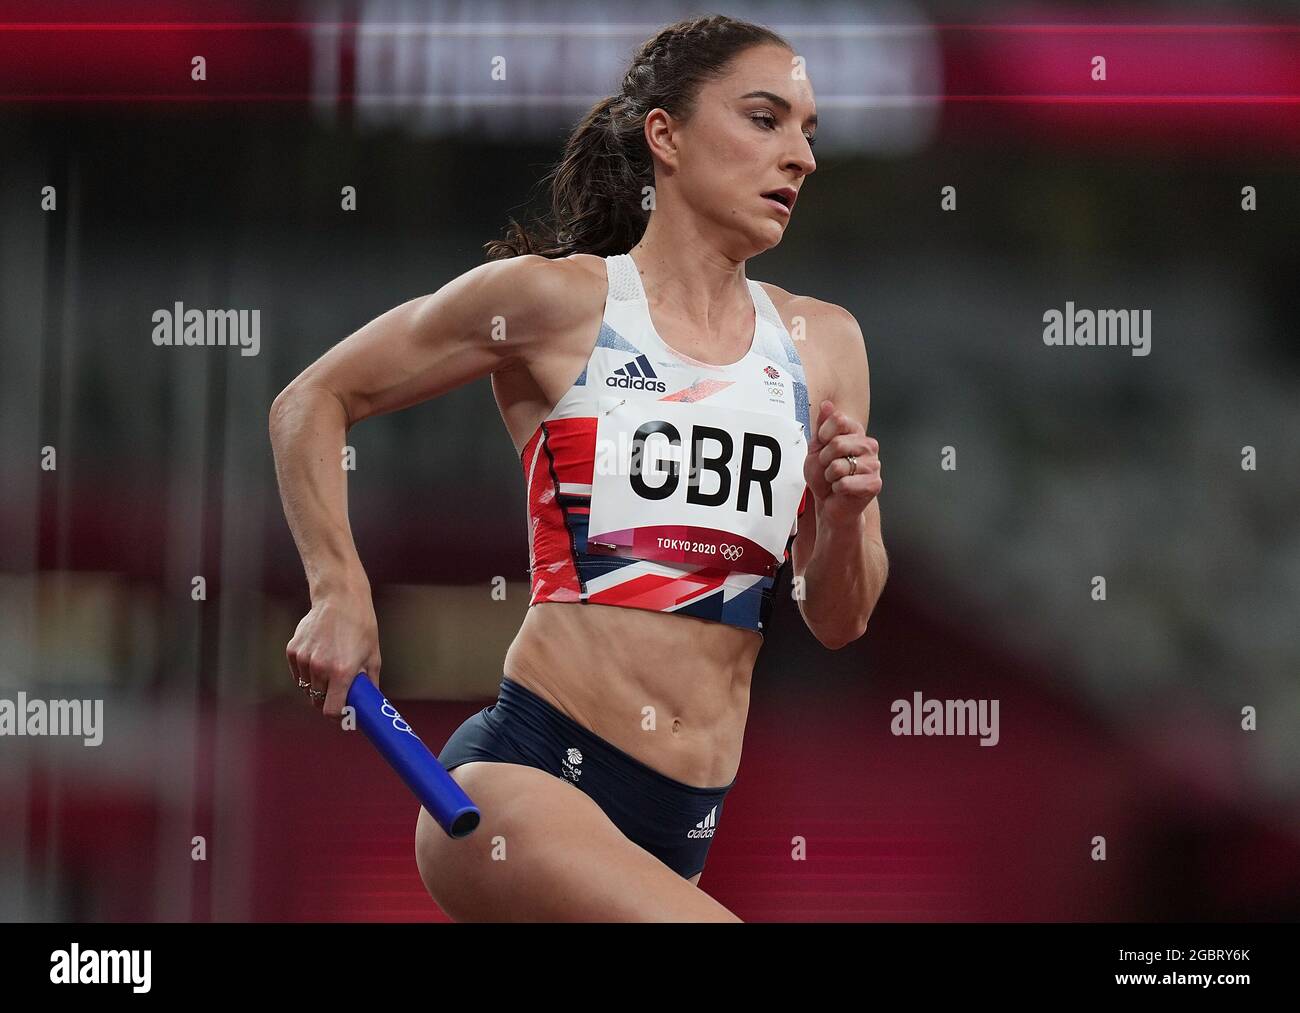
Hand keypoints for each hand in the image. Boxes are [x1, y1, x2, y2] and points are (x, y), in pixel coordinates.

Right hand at [285, 590, 380, 719]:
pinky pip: (298, 673)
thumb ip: (370, 684)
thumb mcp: (373, 657)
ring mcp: (304, 659)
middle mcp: (320, 668)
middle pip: (317, 701)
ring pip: (306, 687)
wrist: (340, 598)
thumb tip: (370, 703)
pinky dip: (307, 672)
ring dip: (317, 685)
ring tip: (331, 668)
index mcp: (342, 672)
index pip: (331, 710)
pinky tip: (320, 658)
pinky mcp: (293, 650)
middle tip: (339, 693)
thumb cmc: (361, 627)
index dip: (338, 715)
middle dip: (328, 700)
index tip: (344, 713)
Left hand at [803, 399, 881, 527]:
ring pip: (839, 465)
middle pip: (837, 443)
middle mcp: (869, 446)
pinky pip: (845, 483)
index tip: (823, 447)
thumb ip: (823, 425)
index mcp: (856, 433)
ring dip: (829, 476)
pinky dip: (836, 488)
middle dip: (824, 459)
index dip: (823, 435)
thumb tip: (827, 404)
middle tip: (827, 468)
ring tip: (835, 479)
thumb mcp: (817, 447)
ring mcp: (874, 465)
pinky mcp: (874, 484)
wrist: (830, 503)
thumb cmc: (824, 476)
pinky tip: (841, 490)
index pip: (838, 419)